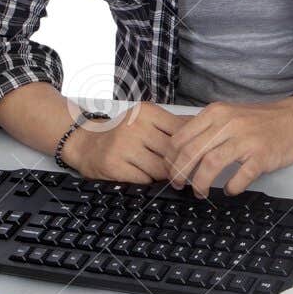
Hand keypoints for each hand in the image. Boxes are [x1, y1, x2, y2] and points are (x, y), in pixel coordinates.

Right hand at [63, 103, 184, 183]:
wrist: (86, 142)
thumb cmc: (122, 132)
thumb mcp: (147, 120)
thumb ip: (174, 125)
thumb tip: (206, 132)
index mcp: (146, 112)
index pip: (181, 132)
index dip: (190, 147)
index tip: (192, 155)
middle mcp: (135, 126)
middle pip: (173, 153)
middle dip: (178, 165)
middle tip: (178, 170)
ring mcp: (123, 146)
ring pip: (161, 169)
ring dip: (163, 175)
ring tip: (156, 170)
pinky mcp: (114, 165)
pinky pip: (145, 180)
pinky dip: (147, 181)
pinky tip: (141, 174)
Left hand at [166, 96, 292, 196]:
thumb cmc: (260, 120)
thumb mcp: (229, 114)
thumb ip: (206, 127)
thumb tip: (177, 148)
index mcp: (216, 113)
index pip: (181, 137)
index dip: (170, 158)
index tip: (170, 170)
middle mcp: (228, 123)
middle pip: (191, 152)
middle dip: (180, 174)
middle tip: (180, 185)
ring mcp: (245, 139)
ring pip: (210, 164)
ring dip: (200, 184)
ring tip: (200, 193)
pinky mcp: (261, 155)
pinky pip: (240, 176)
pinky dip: (231, 187)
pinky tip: (229, 190)